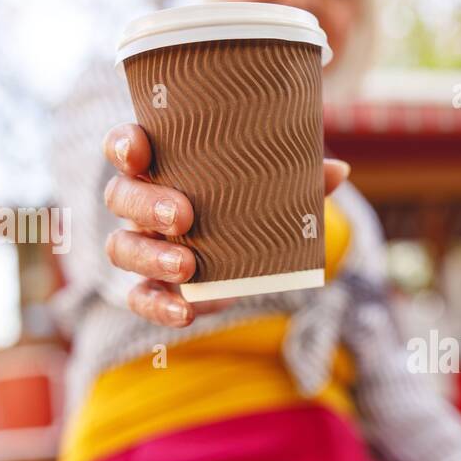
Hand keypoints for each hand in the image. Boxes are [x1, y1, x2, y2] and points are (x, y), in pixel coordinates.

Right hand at [101, 123, 350, 326]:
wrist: (243, 256)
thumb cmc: (246, 205)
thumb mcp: (270, 189)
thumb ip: (297, 179)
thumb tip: (338, 171)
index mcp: (162, 166)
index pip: (126, 147)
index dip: (124, 147)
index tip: (138, 152)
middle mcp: (141, 204)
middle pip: (121, 197)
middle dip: (146, 205)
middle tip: (182, 217)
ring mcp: (142, 245)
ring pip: (122, 248)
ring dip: (150, 257)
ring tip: (187, 267)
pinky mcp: (153, 285)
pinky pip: (140, 297)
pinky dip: (159, 307)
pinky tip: (186, 313)